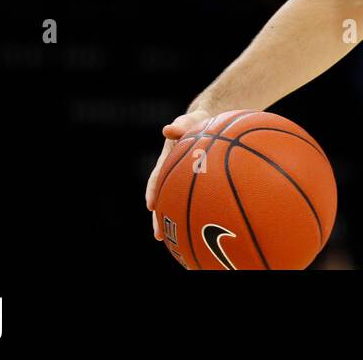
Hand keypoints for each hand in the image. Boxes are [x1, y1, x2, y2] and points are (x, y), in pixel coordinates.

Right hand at [145, 108, 212, 239]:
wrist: (212, 121)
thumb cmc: (200, 121)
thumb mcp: (192, 120)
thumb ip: (182, 124)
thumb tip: (168, 128)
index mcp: (168, 159)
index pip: (157, 177)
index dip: (153, 191)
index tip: (150, 206)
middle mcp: (174, 173)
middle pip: (165, 197)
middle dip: (160, 217)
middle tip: (158, 235)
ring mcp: (187, 179)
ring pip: (181, 203)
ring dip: (178, 220)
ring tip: (179, 242)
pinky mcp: (202, 184)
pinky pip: (201, 200)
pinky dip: (203, 212)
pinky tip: (210, 227)